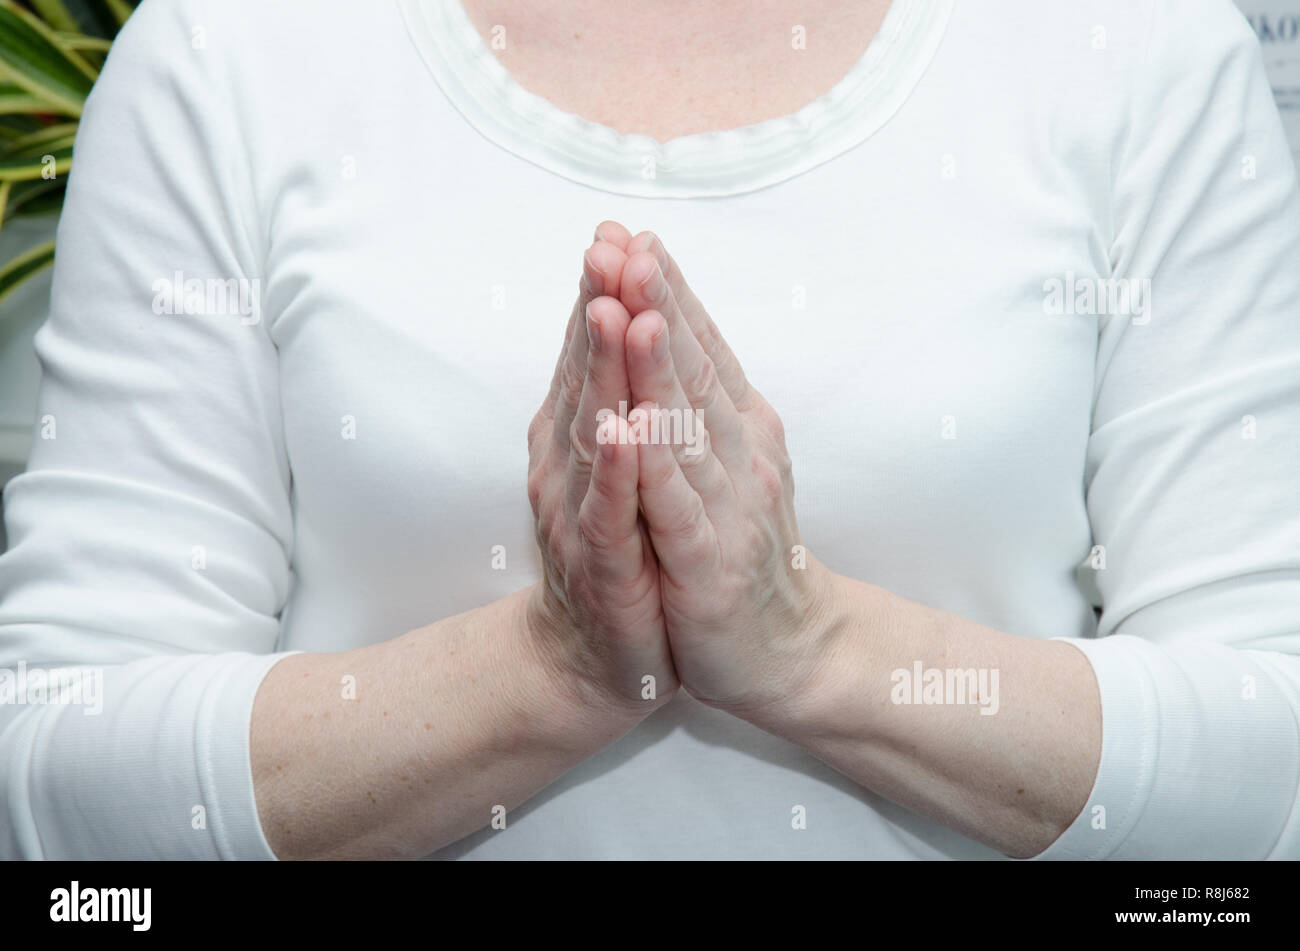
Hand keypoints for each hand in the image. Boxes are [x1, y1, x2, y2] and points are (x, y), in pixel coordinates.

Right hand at [524, 231, 677, 716]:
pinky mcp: (603, 563)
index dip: (605, 292)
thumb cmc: (618, 551)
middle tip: (608, 244)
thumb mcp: (615, 465)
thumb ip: (612, 399)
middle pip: (587, 376)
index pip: (594, 353)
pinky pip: (608, 510)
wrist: (598, 656)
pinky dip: (612, 469)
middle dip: (600, 308)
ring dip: (604, 371)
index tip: (618, 230)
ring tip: (614, 311)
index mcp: (579, 434)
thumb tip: (618, 320)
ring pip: (593, 430)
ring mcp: (583, 512)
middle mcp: (570, 464)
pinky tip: (619, 429)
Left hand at [610, 230, 842, 717]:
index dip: (666, 290)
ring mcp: (728, 507)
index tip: (629, 234)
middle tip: (627, 244)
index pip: (699, 346)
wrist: (785, 647)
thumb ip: (701, 400)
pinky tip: (631, 426)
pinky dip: (654, 465)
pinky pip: (677, 508)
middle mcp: (739, 453)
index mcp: (737, 425)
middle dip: (658, 303)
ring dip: (657, 367)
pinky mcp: (709, 563)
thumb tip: (670, 325)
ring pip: (687, 426)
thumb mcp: (724, 462)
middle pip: (693, 369)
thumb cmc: (740, 549)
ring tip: (632, 309)